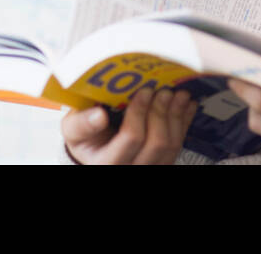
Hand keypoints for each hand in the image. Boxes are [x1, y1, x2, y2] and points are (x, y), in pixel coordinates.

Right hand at [61, 87, 199, 163]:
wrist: (94, 150)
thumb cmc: (85, 137)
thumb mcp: (73, 129)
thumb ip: (81, 123)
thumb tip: (99, 116)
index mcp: (107, 163)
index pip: (131, 139)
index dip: (140, 113)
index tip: (144, 91)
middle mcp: (132, 169)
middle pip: (156, 144)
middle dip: (161, 113)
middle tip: (164, 90)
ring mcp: (150, 167)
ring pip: (171, 146)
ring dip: (177, 117)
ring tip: (179, 94)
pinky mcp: (162, 162)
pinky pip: (179, 145)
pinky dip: (184, 122)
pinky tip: (187, 105)